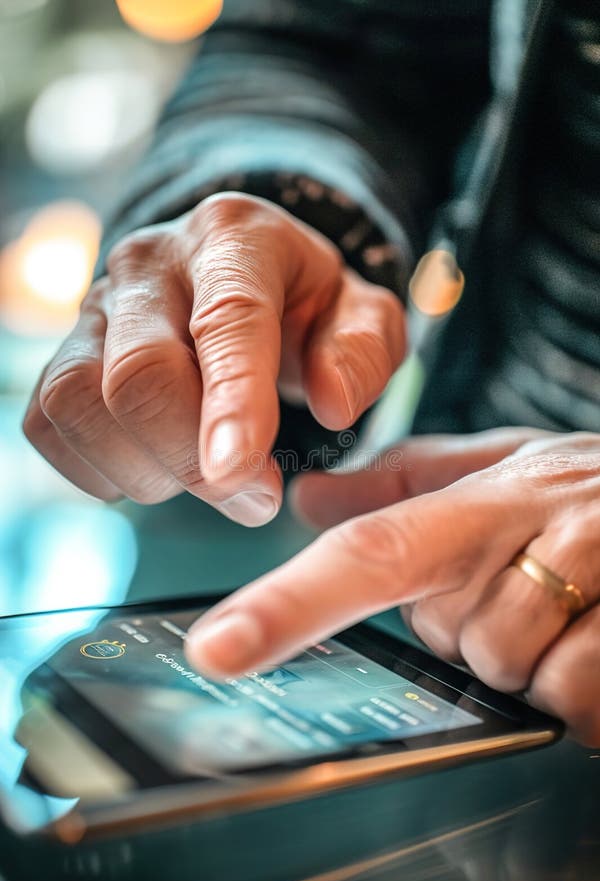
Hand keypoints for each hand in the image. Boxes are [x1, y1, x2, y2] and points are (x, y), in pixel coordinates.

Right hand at [23, 193, 404, 524]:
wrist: (231, 276)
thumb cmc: (302, 302)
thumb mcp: (361, 313)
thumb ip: (363, 351)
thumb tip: (334, 406)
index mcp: (235, 238)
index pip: (227, 320)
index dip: (232, 404)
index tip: (243, 477)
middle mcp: (150, 264)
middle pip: (138, 374)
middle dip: (191, 460)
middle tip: (255, 497)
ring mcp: (94, 307)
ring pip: (80, 403)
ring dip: (145, 470)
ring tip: (204, 478)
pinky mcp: (61, 352)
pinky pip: (50, 423)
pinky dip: (98, 469)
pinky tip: (154, 466)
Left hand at [185, 428, 599, 744]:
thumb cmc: (591, 490)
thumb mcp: (501, 466)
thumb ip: (403, 483)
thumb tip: (307, 499)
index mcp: (486, 494)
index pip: (372, 551)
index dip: (290, 602)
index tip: (222, 648)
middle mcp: (537, 526)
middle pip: (448, 635)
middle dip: (474, 625)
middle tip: (524, 581)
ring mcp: (595, 574)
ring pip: (510, 669)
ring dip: (531, 654)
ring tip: (569, 602)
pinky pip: (574, 697)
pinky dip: (580, 685)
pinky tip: (598, 630)